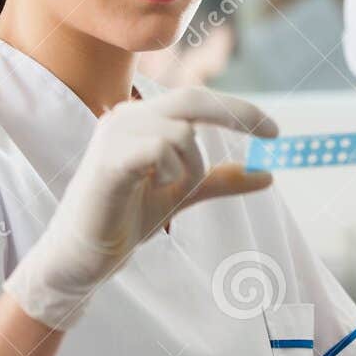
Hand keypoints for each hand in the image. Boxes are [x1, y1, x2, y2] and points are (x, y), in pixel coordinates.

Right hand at [3, 88, 277, 330]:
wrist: (81, 256)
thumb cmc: (123, 219)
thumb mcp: (181, 194)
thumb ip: (218, 180)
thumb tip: (268, 175)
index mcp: (142, 118)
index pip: (197, 99)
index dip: (238, 109)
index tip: (275, 131)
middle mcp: (126, 117)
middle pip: (193, 98)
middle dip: (238, 113)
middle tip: (274, 133)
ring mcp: (114, 135)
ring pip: (182, 133)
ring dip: (192, 169)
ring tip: (166, 190)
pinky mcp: (108, 160)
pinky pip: (160, 149)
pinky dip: (172, 172)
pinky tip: (155, 188)